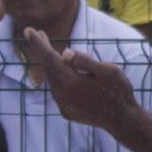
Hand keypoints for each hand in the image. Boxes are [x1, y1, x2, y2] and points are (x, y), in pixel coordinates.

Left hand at [19, 30, 143, 133]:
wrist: (123, 121)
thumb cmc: (119, 93)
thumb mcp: (109, 71)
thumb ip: (86, 61)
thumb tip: (65, 52)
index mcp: (70, 81)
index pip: (49, 58)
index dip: (38, 43)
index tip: (28, 30)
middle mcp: (61, 94)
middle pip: (48, 68)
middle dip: (43, 51)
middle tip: (40, 35)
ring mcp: (63, 104)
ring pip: (53, 80)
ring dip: (53, 66)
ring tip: (57, 55)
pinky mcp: (67, 111)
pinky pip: (59, 91)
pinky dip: (60, 80)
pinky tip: (68, 77)